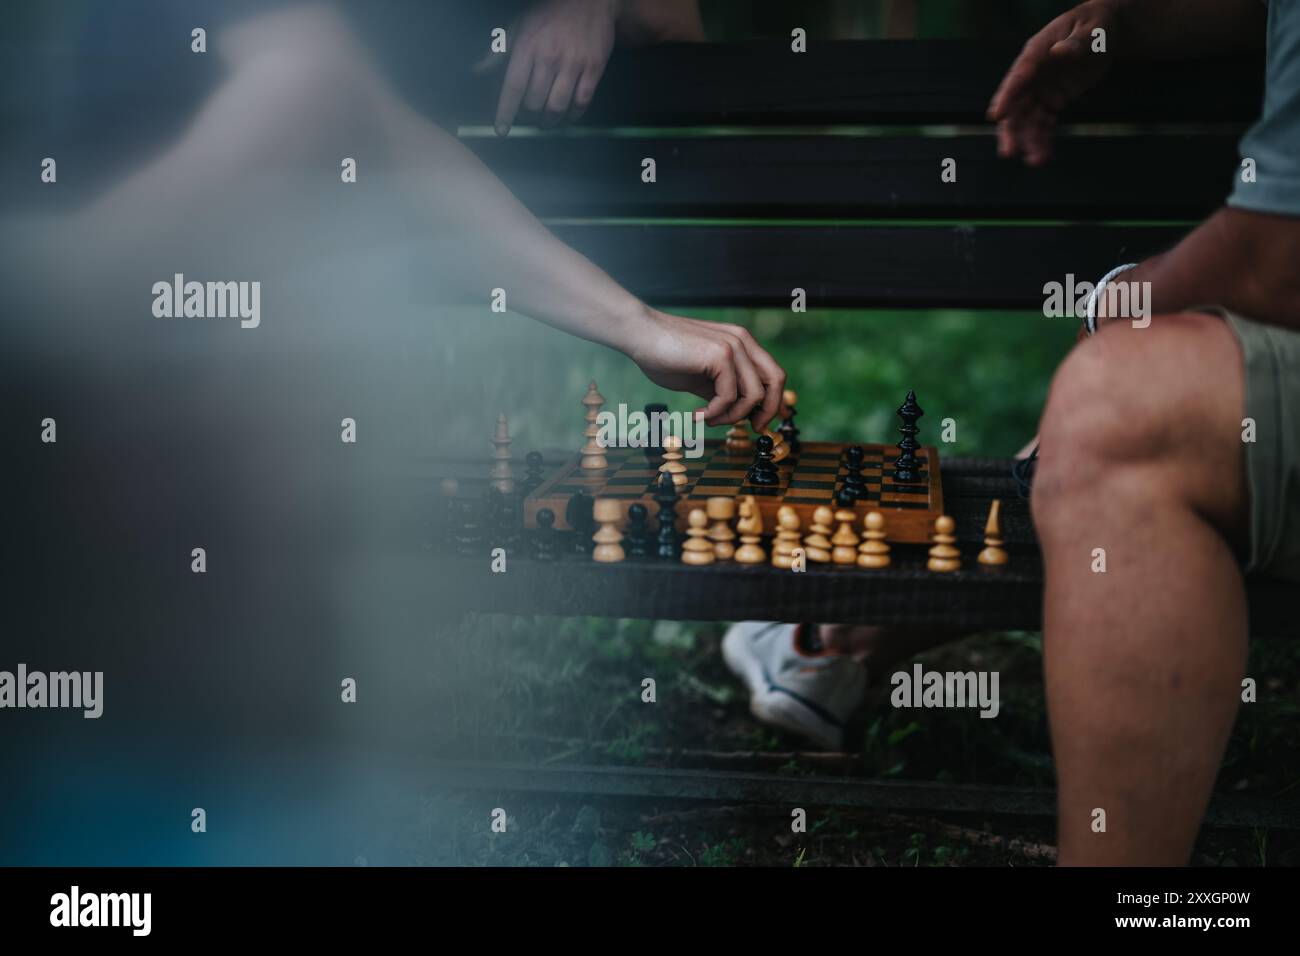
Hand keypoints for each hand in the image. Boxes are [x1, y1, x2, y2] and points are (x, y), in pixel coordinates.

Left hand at [475, 0, 619, 134]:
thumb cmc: (549, 14)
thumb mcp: (519, 25)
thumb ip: (498, 51)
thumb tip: (478, 70)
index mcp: (528, 46)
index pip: (513, 87)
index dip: (506, 112)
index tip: (501, 129)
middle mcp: (549, 57)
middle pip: (535, 102)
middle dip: (530, 116)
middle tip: (530, 116)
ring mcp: (573, 63)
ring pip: (557, 106)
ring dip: (550, 121)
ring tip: (547, 121)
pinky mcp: (594, 68)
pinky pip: (582, 101)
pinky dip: (573, 115)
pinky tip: (568, 116)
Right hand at [622, 309, 787, 429]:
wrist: (640, 335)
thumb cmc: (664, 355)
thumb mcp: (702, 378)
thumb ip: (723, 390)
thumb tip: (738, 413)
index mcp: (742, 343)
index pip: (773, 374)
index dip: (773, 402)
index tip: (759, 422)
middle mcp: (743, 341)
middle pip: (776, 381)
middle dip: (767, 411)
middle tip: (752, 428)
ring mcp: (733, 346)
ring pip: (754, 395)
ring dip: (733, 416)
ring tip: (710, 419)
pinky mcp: (720, 355)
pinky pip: (729, 396)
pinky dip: (715, 412)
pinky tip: (698, 415)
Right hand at [987, 0, 1122, 164]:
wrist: (1103, 35)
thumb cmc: (1096, 26)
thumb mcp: (1093, 30)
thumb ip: (1077, 42)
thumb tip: (1059, 52)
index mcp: (1037, 53)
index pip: (1018, 76)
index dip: (1007, 96)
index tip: (997, 117)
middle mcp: (1033, 75)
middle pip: (1015, 105)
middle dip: (1011, 130)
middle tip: (1009, 152)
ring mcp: (1040, 90)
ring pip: (1028, 120)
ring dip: (1029, 141)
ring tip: (1037, 161)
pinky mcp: (1052, 102)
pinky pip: (1043, 124)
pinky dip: (1043, 140)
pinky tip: (1045, 156)